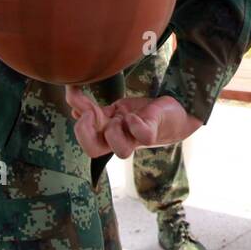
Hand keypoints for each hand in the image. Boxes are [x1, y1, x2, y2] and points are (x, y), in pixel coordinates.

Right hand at [68, 90, 196, 158]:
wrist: (179, 110)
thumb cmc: (146, 112)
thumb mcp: (117, 109)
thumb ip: (96, 110)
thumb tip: (72, 103)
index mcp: (109, 135)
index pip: (86, 142)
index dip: (78, 124)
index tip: (76, 98)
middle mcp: (121, 140)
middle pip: (94, 151)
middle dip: (85, 133)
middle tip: (91, 115)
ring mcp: (136, 138)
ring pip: (119, 150)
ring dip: (113, 131)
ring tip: (121, 117)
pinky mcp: (152, 131)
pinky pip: (141, 135)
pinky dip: (135, 125)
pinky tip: (136, 115)